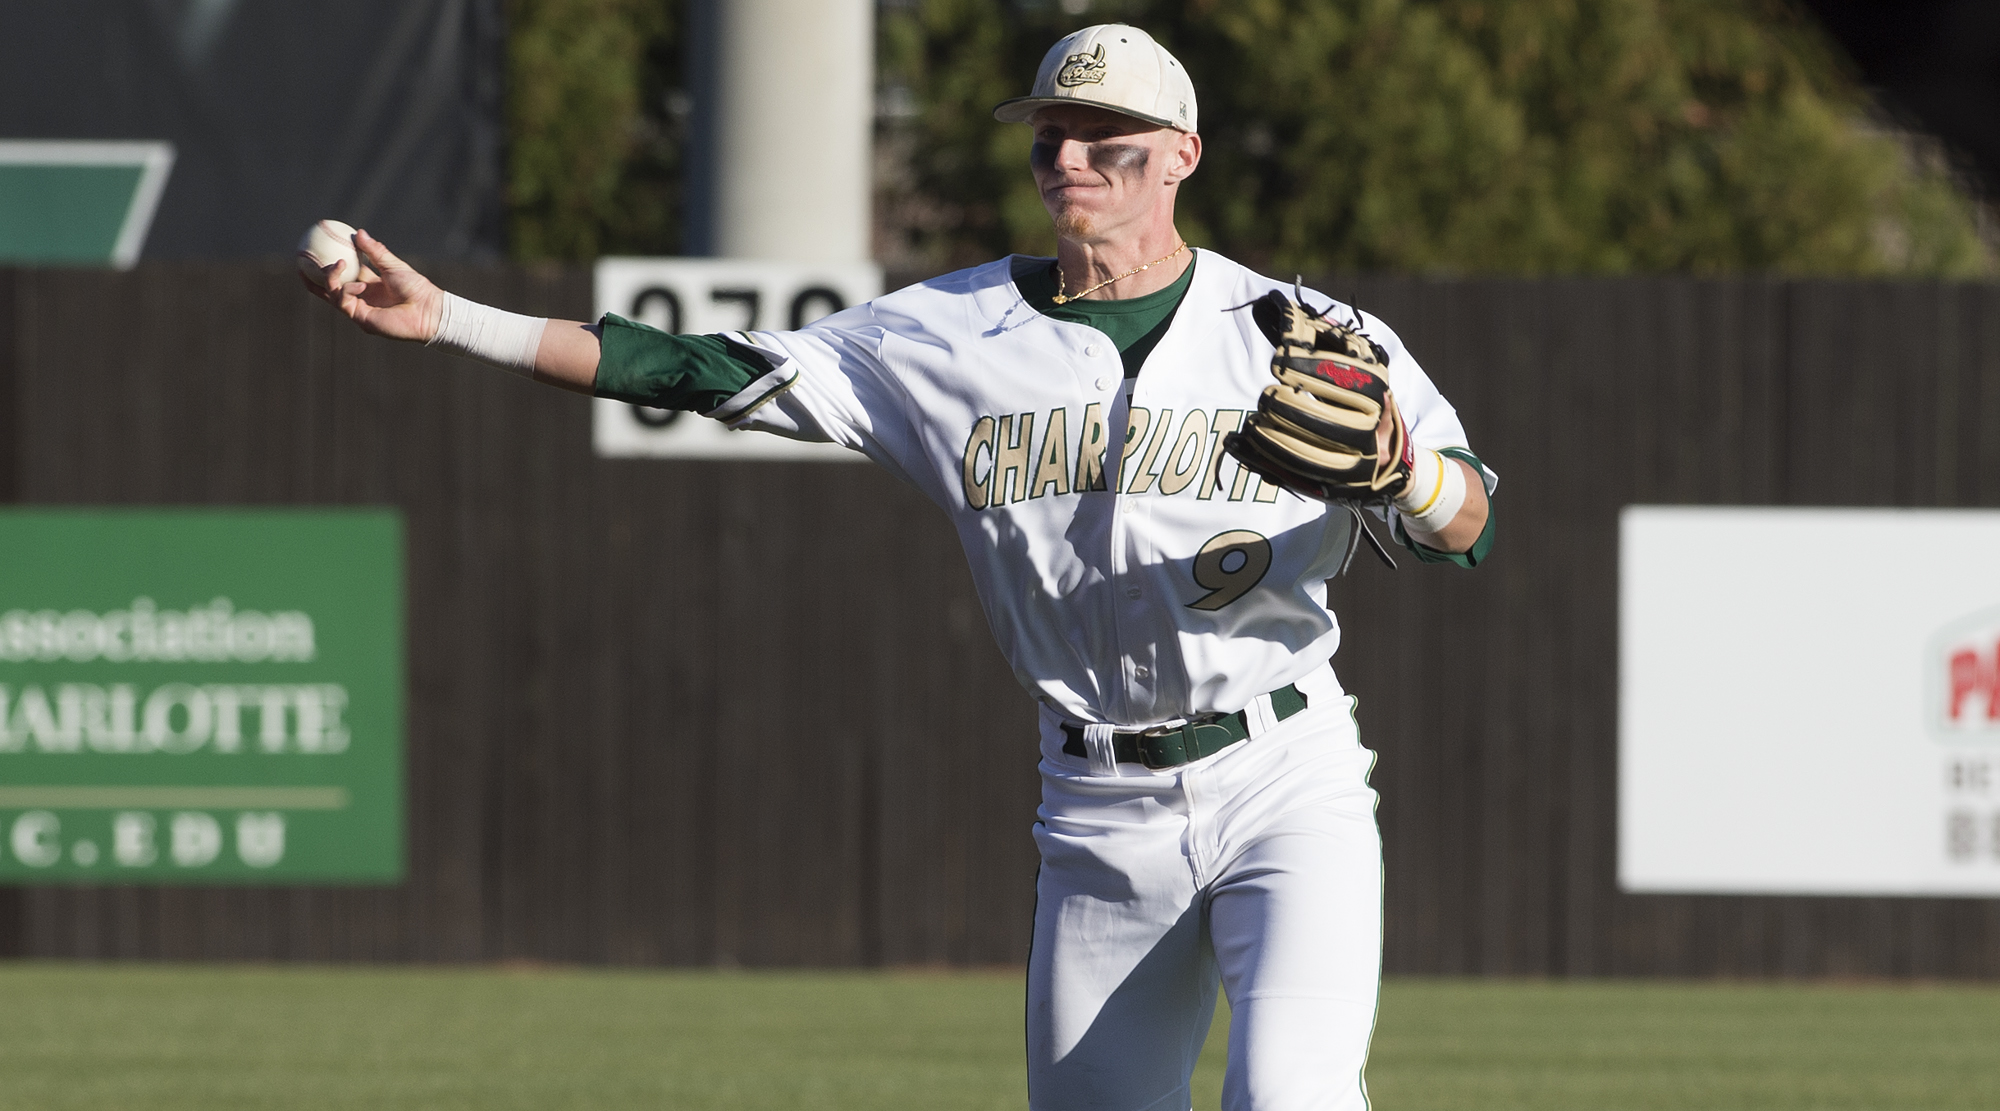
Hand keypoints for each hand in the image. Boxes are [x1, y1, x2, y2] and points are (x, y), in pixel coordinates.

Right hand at [299, 228, 441, 342]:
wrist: (428, 309)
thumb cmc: (416, 288)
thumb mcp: (392, 264)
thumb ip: (374, 251)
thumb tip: (357, 232)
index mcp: (368, 285)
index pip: (342, 276)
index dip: (327, 266)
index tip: (314, 252)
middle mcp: (361, 297)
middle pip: (328, 288)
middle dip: (313, 277)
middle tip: (302, 261)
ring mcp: (359, 309)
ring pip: (332, 294)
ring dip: (331, 278)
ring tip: (339, 263)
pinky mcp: (361, 319)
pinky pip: (344, 302)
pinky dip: (347, 290)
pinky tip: (358, 284)